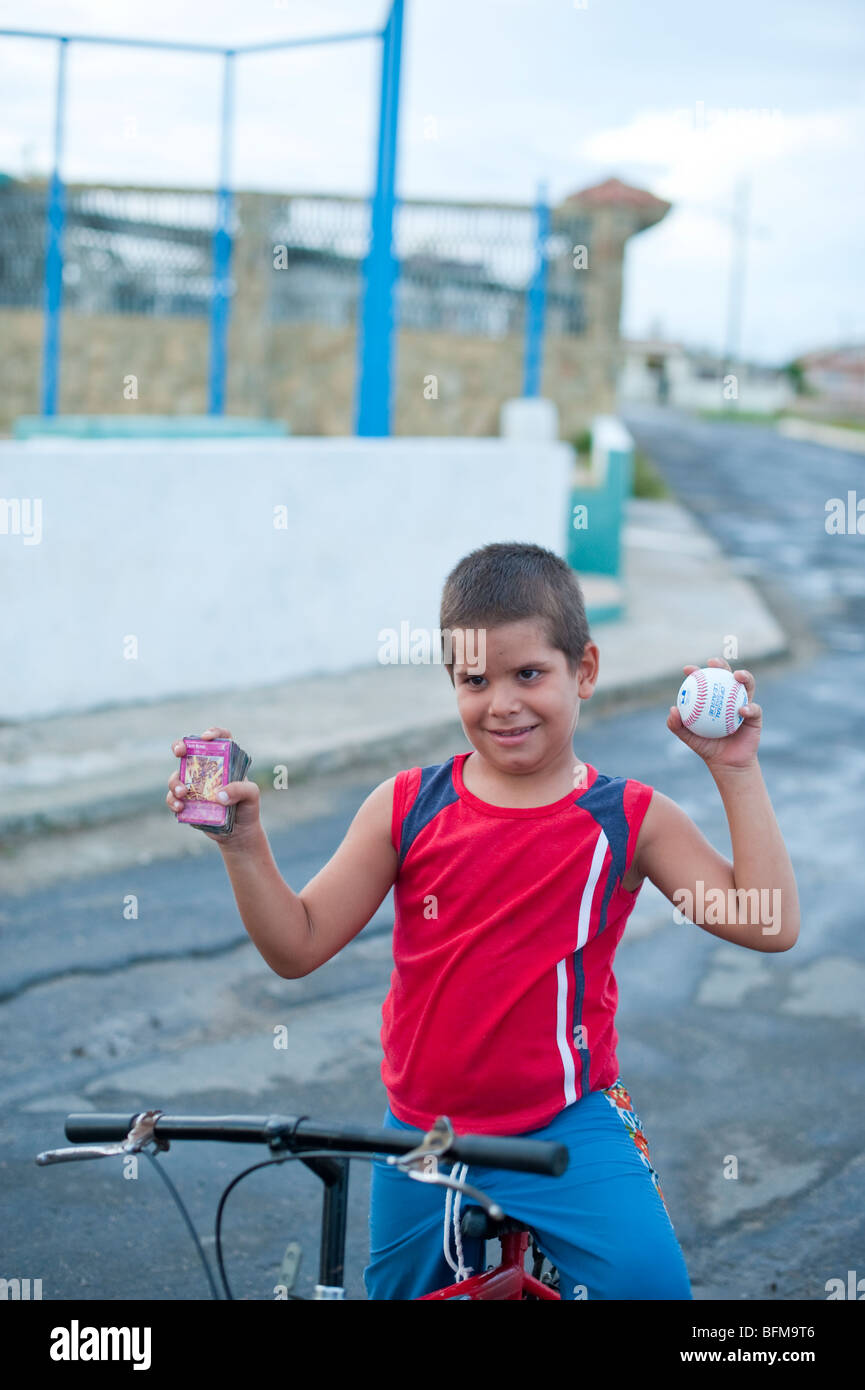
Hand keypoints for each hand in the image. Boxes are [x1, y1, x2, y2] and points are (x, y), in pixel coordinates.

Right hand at [167, 725, 260, 844]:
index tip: (206, 738)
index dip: (213, 733)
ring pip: (177, 776)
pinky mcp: (187, 802)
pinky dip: (172, 800)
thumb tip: (219, 794)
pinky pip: (172, 797)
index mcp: (225, 762)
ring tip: (183, 794)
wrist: (239, 833)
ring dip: (175, 782)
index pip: (220, 739)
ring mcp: (194, 785)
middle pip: (188, 750)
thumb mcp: (251, 795)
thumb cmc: (248, 808)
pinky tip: (179, 807)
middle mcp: (206, 770)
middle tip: (179, 752)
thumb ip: (240, 790)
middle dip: (179, 746)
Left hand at [667, 658, 760, 769]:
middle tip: (713, 663)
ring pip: (747, 685)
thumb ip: (676, 725)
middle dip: (721, 664)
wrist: (727, 763)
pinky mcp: (755, 716)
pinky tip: (741, 709)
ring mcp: (743, 704)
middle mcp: (729, 697)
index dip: (696, 671)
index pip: (704, 681)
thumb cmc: (707, 747)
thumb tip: (673, 709)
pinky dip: (748, 708)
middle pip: (726, 675)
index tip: (687, 670)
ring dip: (744, 676)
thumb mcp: (688, 737)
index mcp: (712, 699)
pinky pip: (753, 709)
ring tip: (737, 676)